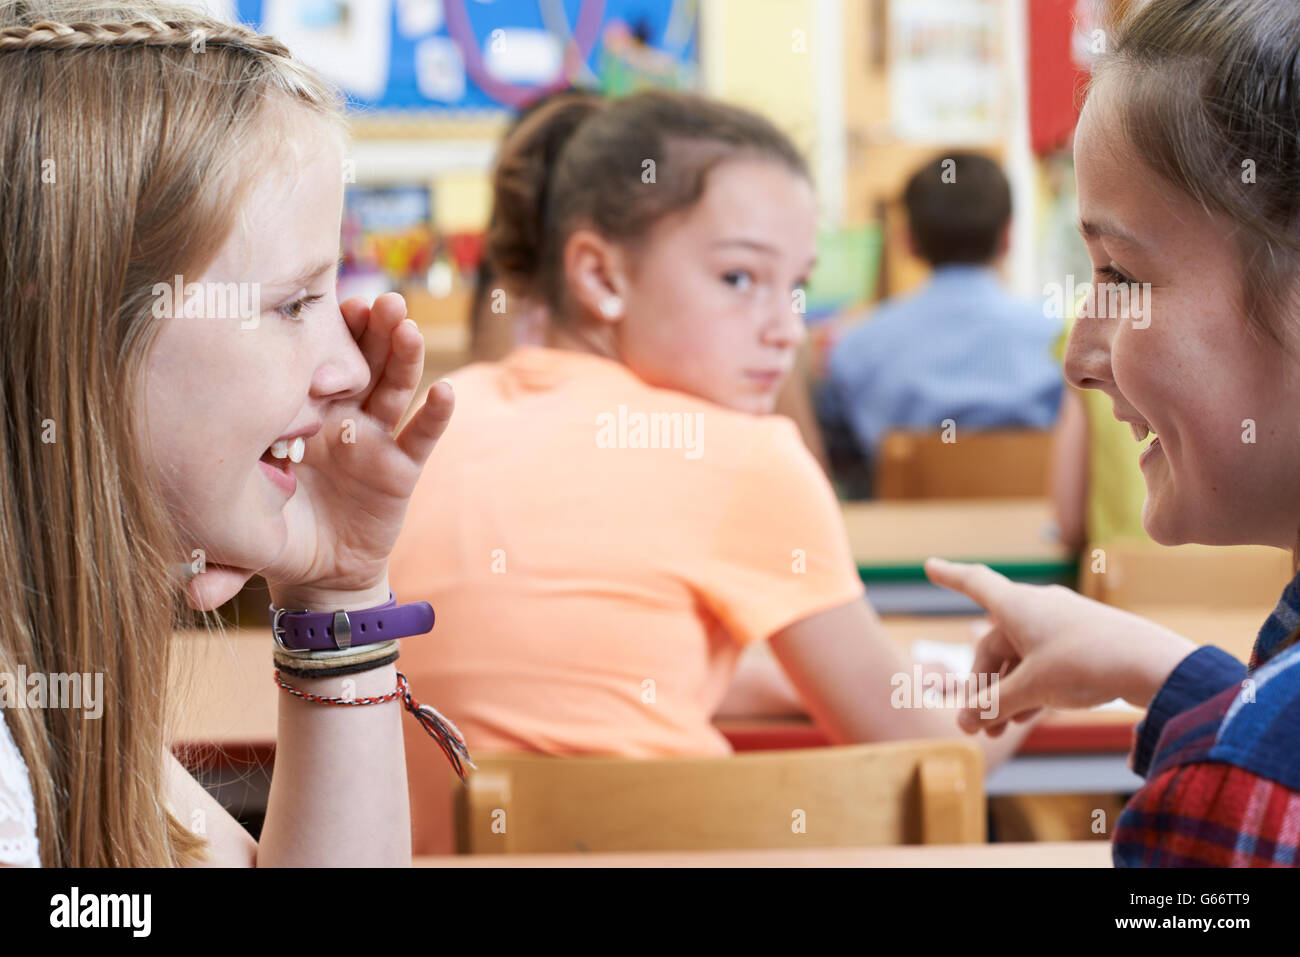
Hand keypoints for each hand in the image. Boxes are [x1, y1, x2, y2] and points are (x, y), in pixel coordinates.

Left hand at [185, 293, 452, 611]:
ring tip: (406, 322)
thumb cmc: (272, 536)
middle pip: (357, 363)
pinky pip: (420, 436)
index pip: (307, 367)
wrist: (317, 570)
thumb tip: (191, 598)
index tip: (316, 308)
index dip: (315, 339)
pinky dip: (434, 414)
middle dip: (367, 329)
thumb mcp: (242, 540)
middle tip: (374, 300)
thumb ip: (221, 559)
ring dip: (402, 353)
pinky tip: (445, 393)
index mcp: (293, 417)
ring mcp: (371, 438)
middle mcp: (336, 417)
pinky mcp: (400, 467)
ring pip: (391, 387)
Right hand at [923, 558, 1196, 735]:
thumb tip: (965, 723)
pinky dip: (1030, 688)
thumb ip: (993, 706)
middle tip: (976, 725)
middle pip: (994, 643)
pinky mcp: (1085, 642)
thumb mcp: (1030, 689)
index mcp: (1017, 605)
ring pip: (1020, 658)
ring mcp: (1063, 624)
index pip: (974, 584)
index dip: (950, 576)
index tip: (929, 565)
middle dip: (981, 685)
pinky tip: (1027, 718)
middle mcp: (1037, 607)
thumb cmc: (1084, 664)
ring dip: (1005, 694)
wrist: (1154, 666)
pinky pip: (1044, 662)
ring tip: (999, 730)